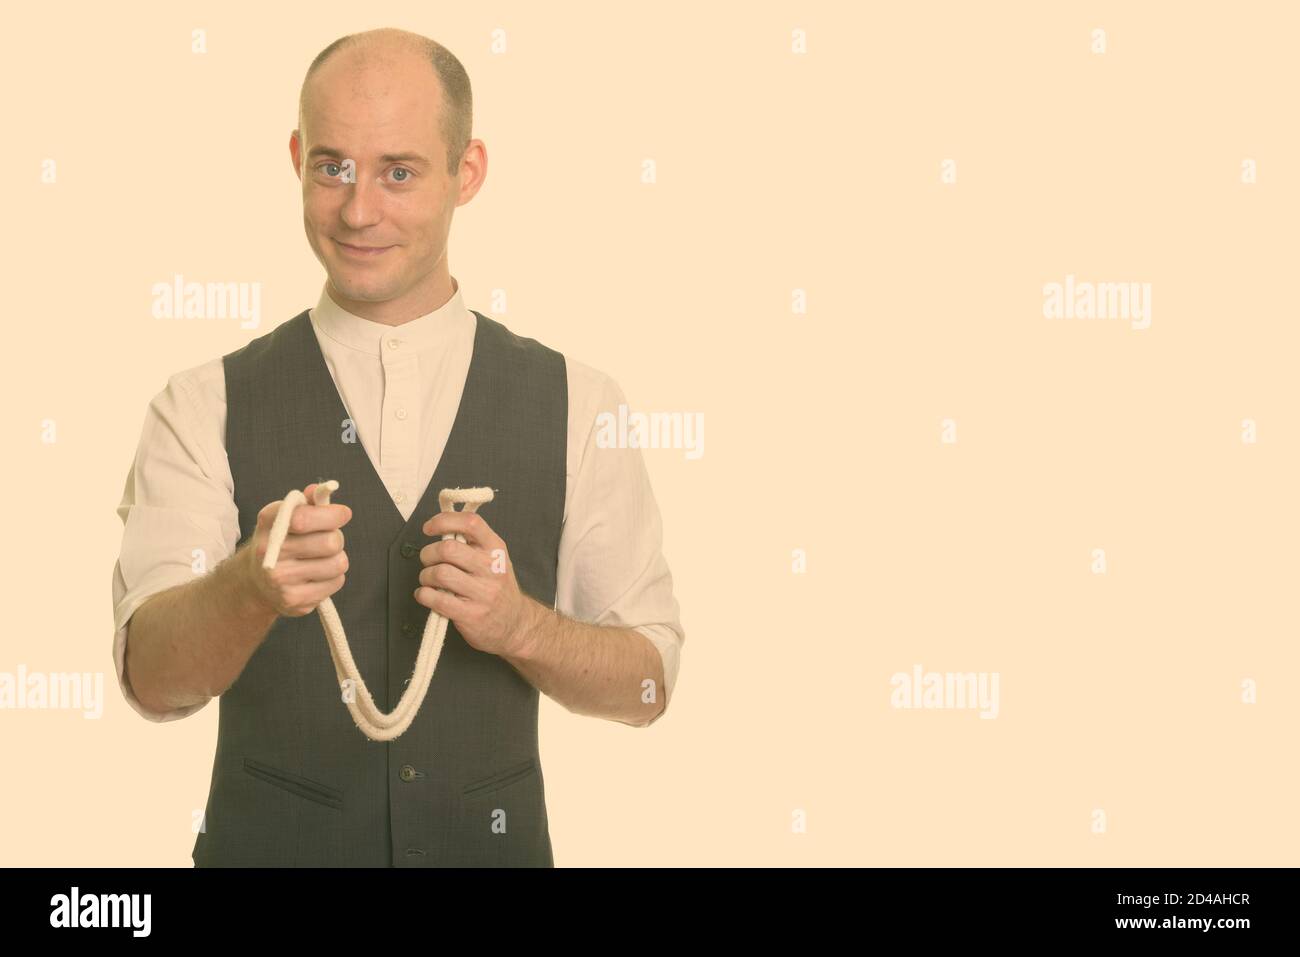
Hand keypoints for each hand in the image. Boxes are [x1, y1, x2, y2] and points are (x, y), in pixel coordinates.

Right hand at [243, 482, 352, 617]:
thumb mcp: (284, 516)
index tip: (342, 514)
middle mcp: (271, 553)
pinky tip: (317, 575)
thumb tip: (322, 490)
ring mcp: (281, 581)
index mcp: (269, 524)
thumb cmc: (278, 542)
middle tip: (328, 539)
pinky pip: (336, 583)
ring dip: (337, 559)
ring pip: (338, 564)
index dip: (333, 514)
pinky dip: (333, 577)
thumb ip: (306, 502)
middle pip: (330, 542)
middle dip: (336, 537)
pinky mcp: (295, 601)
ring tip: (322, 558)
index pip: (306, 517)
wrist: (255, 582)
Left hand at [414, 509, 536, 656]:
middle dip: (428, 553)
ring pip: (440, 573)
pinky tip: (427, 595)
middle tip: (428, 560)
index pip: (470, 523)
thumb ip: (472, 543)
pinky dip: (424, 595)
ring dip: (425, 576)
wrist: (516, 624)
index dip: (444, 521)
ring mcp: (483, 593)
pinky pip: (437, 599)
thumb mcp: (495, 559)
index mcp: (496, 549)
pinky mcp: (471, 615)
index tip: (429, 528)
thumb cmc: (498, 588)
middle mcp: (492, 568)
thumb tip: (440, 526)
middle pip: (448, 549)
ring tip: (429, 580)